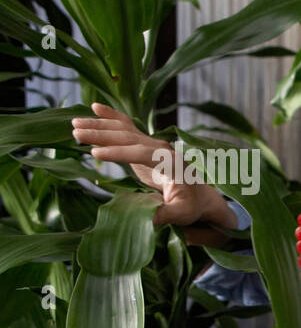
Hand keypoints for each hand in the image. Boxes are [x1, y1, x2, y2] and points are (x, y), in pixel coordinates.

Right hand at [72, 102, 211, 227]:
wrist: (199, 195)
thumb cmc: (191, 206)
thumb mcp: (181, 213)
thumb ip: (165, 215)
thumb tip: (147, 220)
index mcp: (170, 163)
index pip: (142, 153)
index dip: (119, 153)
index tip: (96, 154)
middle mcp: (161, 148)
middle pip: (128, 138)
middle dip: (102, 134)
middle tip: (76, 133)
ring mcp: (153, 144)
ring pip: (124, 130)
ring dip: (100, 125)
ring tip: (74, 124)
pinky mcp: (144, 146)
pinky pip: (127, 127)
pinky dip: (111, 116)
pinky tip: (94, 107)